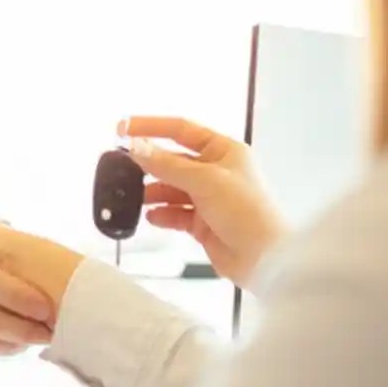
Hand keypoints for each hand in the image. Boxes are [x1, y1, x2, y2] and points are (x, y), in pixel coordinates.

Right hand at [119, 116, 287, 288]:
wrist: (266, 259)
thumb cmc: (248, 212)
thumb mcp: (205, 181)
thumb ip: (166, 164)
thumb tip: (135, 146)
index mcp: (224, 151)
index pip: (181, 130)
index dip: (150, 126)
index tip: (123, 128)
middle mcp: (216, 171)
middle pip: (172, 160)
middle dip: (149, 165)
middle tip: (121, 167)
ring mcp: (208, 198)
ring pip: (170, 188)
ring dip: (152, 192)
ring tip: (135, 197)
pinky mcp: (202, 222)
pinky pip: (174, 212)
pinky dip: (161, 214)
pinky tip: (152, 216)